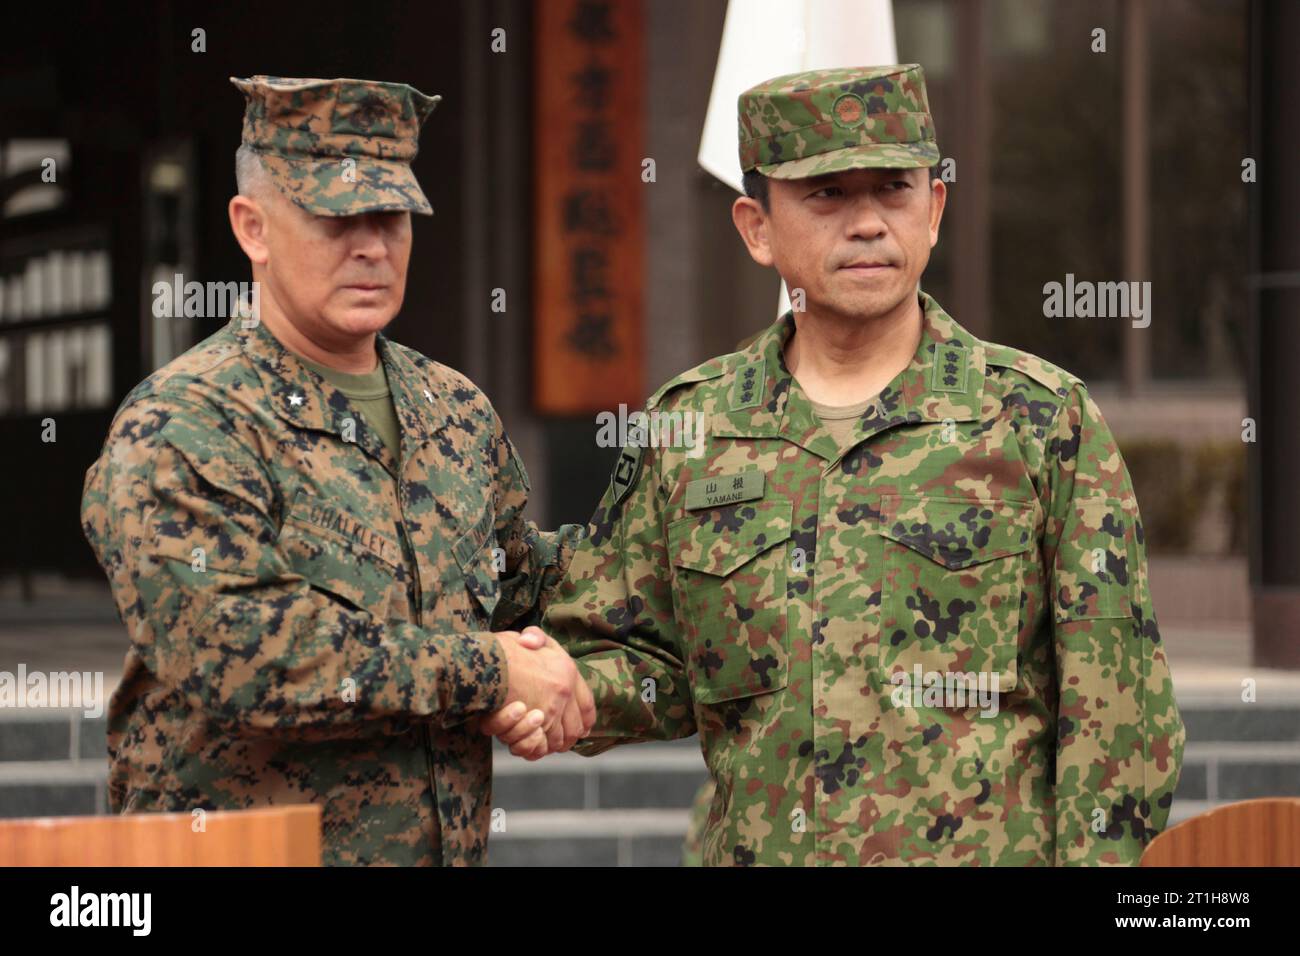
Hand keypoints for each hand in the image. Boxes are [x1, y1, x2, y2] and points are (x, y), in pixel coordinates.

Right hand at [482, 628, 594, 758]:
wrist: (484, 660)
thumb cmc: (502, 649)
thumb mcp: (524, 636)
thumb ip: (535, 637)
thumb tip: (530, 642)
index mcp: (568, 671)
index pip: (587, 704)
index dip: (585, 719)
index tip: (584, 727)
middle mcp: (564, 693)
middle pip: (574, 728)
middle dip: (566, 737)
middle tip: (558, 740)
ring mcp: (550, 711)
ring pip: (558, 740)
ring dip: (548, 743)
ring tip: (537, 739)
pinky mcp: (532, 726)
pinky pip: (540, 747)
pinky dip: (534, 748)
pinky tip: (528, 741)